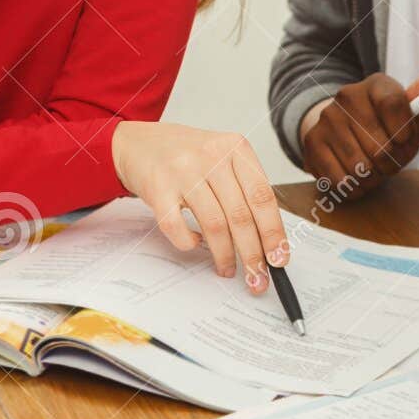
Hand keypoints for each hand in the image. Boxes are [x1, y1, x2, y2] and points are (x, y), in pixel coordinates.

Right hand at [111, 121, 286, 293]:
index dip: (273, 232)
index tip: (279, 258)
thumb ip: (245, 189)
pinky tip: (194, 244)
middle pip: (241, 215)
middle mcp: (211, 156)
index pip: (263, 197)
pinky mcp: (158, 188)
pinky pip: (177, 227)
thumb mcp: (223, 159)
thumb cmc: (187, 155)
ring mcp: (183, 171)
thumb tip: (268, 239)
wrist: (139, 142)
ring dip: (224, 255)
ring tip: (228, 268)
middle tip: (258, 277)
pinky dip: (189, 243)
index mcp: (236, 148)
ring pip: (214, 224)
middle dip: (252, 254)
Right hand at [300, 74, 418, 200]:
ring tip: (374, 172)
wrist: (344, 128)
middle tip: (389, 164)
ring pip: (359, 167)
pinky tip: (358, 180)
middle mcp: (348, 95)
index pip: (393, 103)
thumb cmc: (387, 129)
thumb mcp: (409, 122)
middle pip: (379, 146)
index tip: (405, 141)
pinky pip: (339, 180)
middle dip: (390, 165)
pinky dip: (354, 188)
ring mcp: (327, 118)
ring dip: (372, 179)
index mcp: (377, 85)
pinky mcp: (312, 141)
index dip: (404, 131)